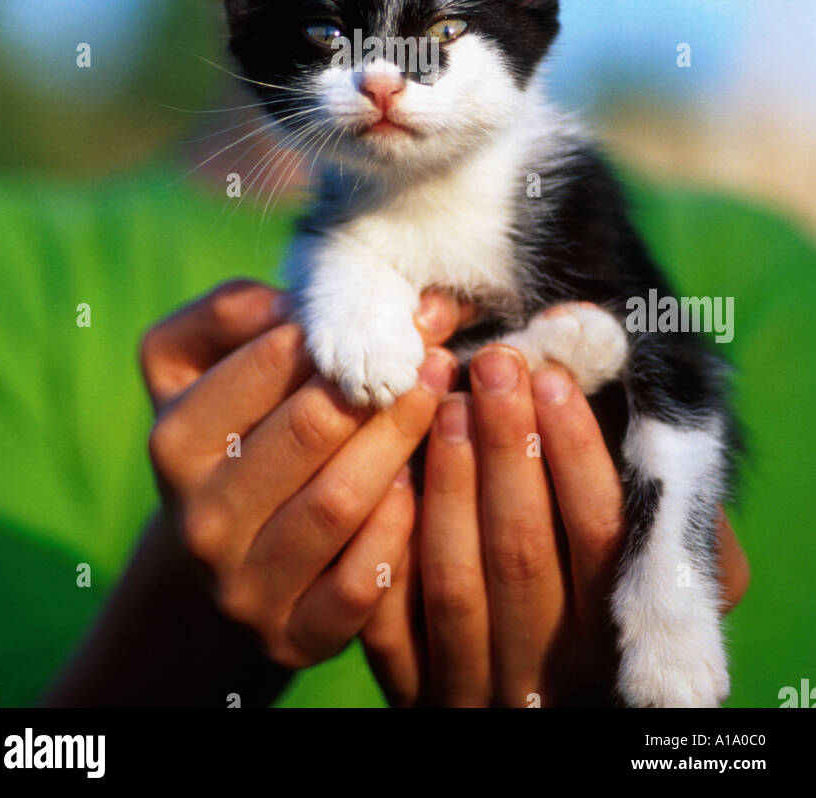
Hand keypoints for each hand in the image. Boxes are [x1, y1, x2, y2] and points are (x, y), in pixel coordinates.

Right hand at [141, 280, 467, 669]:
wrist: (224, 552)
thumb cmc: (231, 428)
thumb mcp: (199, 362)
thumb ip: (230, 311)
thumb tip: (297, 298)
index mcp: (173, 441)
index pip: (268, 364)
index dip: (340, 325)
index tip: (400, 305)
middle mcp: (197, 519)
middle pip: (312, 430)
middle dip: (384, 381)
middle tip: (436, 348)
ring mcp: (242, 587)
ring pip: (341, 502)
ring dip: (404, 440)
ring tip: (442, 396)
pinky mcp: (291, 638)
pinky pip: (361, 583)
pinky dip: (401, 529)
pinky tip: (423, 486)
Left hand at [361, 340, 749, 706]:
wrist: (528, 691)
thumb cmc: (593, 576)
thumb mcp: (644, 541)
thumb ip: (637, 465)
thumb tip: (595, 345)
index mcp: (615, 632)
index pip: (599, 535)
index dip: (575, 451)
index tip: (550, 375)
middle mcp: (550, 671)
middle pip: (522, 552)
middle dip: (506, 448)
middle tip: (493, 366)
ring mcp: (476, 686)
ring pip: (455, 581)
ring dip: (450, 483)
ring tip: (446, 404)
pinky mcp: (413, 691)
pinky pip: (391, 622)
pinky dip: (390, 547)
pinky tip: (390, 476)